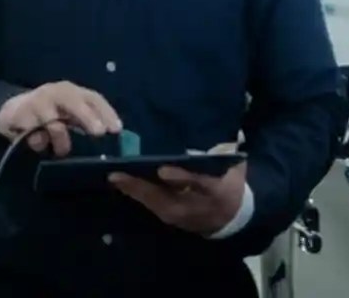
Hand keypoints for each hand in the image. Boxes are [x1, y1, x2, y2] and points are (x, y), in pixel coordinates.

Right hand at [0, 81, 121, 156]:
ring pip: (54, 121)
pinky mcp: (20, 114)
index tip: (117, 129)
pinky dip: (38, 142)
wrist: (13, 112)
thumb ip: (87, 124)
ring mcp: (38, 102)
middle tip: (99, 133)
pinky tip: (38, 145)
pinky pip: (32, 132)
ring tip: (62, 151)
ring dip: (61, 138)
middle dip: (88, 117)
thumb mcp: (70, 116)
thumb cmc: (49, 114)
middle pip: (74, 101)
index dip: (106, 112)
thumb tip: (110, 138)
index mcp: (73, 92)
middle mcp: (57, 93)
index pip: (93, 98)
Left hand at [109, 143, 246, 235]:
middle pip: (166, 197)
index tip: (162, 170)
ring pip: (154, 203)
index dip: (181, 177)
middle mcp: (195, 206)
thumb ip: (225, 152)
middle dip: (141, 186)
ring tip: (114, 175)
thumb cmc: (230, 182)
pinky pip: (150, 205)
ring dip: (132, 190)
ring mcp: (181, 215)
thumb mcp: (234, 167)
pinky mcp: (169, 218)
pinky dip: (135, 194)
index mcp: (218, 191)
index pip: (199, 184)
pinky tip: (121, 182)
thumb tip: (217, 130)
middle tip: (119, 172)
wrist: (230, 217)